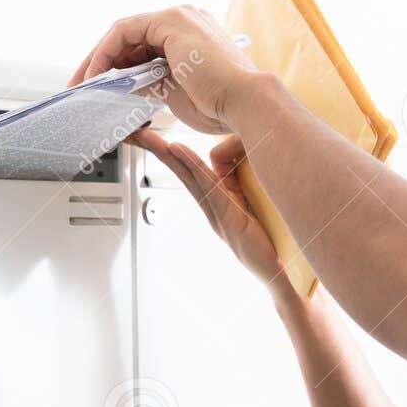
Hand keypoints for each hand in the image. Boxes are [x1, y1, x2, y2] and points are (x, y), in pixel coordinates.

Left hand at [70, 6, 265, 133]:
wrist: (244, 103)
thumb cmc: (221, 105)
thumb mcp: (177, 93)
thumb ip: (152, 83)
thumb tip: (125, 87)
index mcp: (193, 34)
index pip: (144, 44)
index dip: (117, 64)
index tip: (99, 84)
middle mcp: (186, 18)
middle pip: (131, 36)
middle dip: (102, 61)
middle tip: (82, 84)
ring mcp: (179, 16)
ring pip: (125, 32)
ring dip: (100, 58)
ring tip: (85, 83)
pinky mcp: (170, 21)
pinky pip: (125, 32)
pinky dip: (107, 52)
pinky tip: (97, 74)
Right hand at [129, 128, 285, 287]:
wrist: (274, 275)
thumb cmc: (266, 240)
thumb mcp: (252, 203)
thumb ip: (241, 181)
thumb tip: (233, 155)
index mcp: (215, 200)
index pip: (187, 169)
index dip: (169, 150)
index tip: (151, 132)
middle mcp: (209, 206)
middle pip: (178, 170)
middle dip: (154, 149)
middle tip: (132, 131)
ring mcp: (215, 213)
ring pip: (186, 175)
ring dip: (164, 153)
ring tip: (145, 135)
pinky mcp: (227, 218)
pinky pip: (207, 188)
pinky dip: (190, 166)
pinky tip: (176, 149)